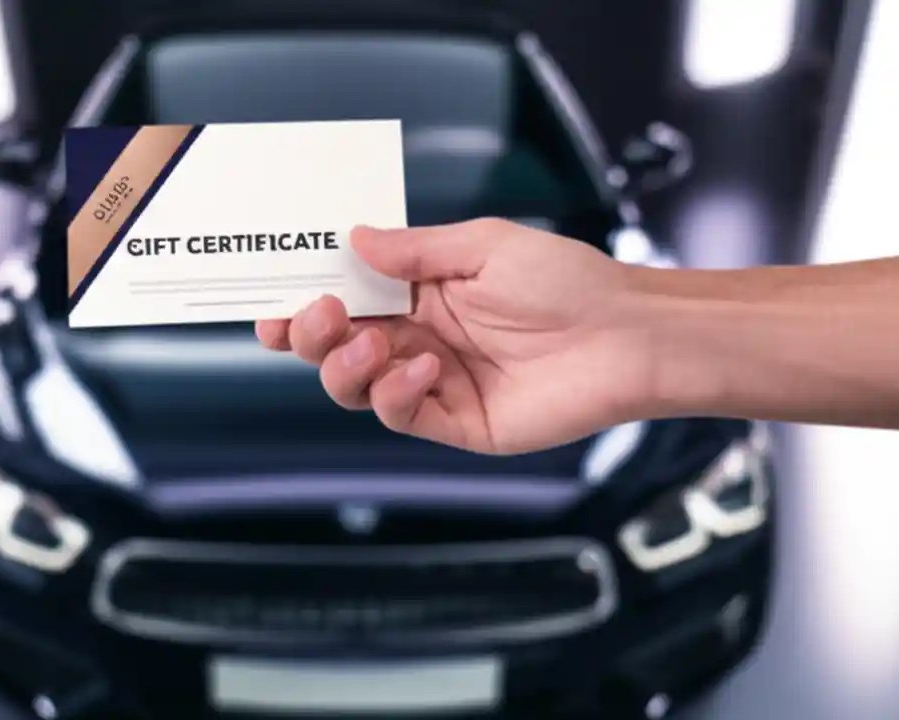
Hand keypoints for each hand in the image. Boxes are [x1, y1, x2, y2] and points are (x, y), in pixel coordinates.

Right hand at [255, 219, 652, 454]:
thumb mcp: (484, 246)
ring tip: (376, 342)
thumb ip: (414, 249)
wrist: (627, 337)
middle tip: (318, 316)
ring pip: (356, 387)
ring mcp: (435, 383)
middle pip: (336, 348)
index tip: (271, 299)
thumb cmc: (568, 282)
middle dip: (310, 336)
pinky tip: (425, 367)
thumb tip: (353, 239)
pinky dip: (397, 392)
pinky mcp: (458, 422)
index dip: (304, 302)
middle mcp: (419, 338)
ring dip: (348, 365)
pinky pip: (402, 415)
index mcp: (420, 294)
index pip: (345, 299)